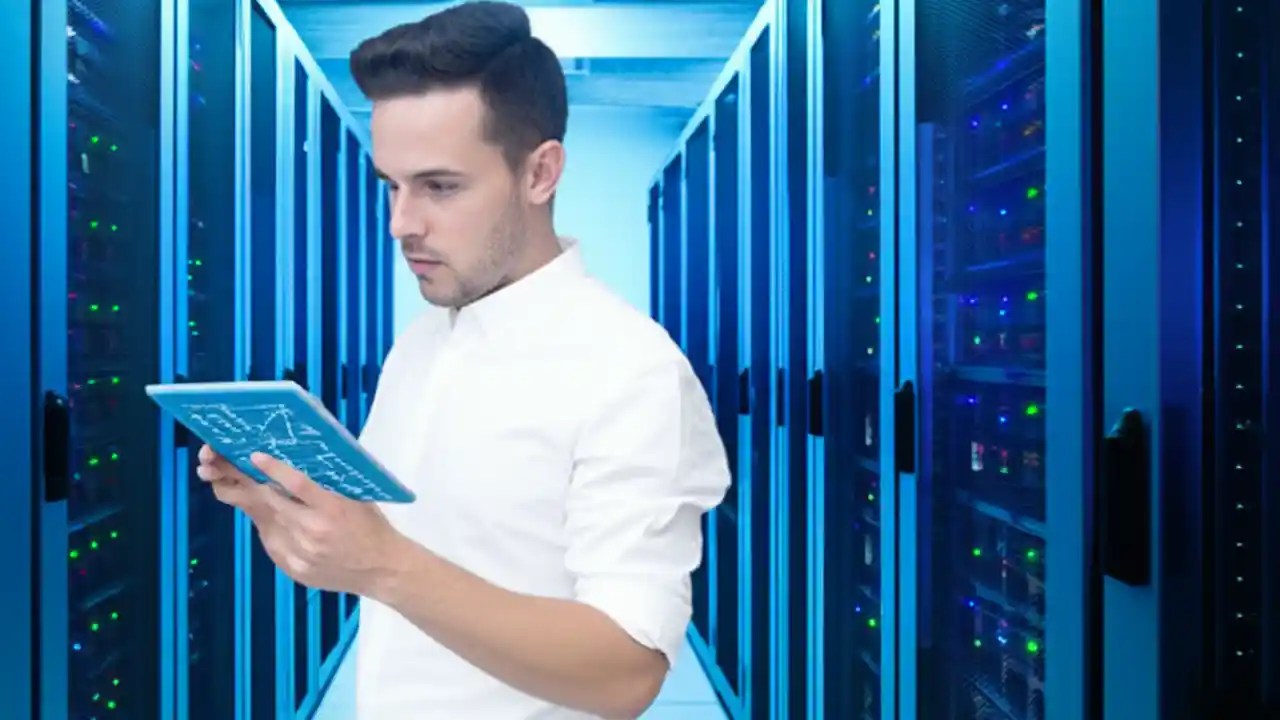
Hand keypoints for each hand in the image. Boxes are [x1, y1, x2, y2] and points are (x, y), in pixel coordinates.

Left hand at [196, 444, 407, 595]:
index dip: (274, 470)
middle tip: (219, 465)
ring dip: (249, 502)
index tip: (254, 456)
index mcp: (333, 509)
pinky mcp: (293, 568)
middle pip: (269, 503)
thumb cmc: (372, 526)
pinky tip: (264, 515)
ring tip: (229, 483)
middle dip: (242, 482)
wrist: (383, 570)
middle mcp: (313, 532)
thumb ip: (325, 484)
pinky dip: (265, 525)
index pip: (298, 485)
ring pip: (263, 522)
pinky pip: (270, 541)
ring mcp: (300, 554)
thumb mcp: (357, 497)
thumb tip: (293, 464)